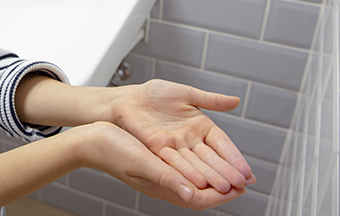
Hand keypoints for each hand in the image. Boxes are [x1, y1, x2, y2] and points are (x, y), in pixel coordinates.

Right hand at [78, 122, 245, 210]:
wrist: (91, 140)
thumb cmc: (112, 150)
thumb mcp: (142, 162)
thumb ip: (167, 178)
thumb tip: (193, 194)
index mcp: (162, 187)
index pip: (201, 198)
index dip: (224, 194)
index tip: (243, 185)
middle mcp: (165, 183)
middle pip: (203, 191)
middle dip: (227, 185)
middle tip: (248, 177)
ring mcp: (162, 174)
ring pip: (197, 179)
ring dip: (216, 174)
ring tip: (234, 168)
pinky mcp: (158, 162)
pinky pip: (186, 167)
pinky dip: (202, 163)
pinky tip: (208, 156)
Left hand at [107, 79, 254, 192]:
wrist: (127, 100)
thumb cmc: (154, 95)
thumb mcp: (186, 93)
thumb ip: (210, 100)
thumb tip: (236, 101)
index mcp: (200, 126)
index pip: (222, 143)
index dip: (234, 156)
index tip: (247, 170)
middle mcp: (190, 139)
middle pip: (211, 158)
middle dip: (226, 171)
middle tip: (241, 185)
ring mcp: (175, 146)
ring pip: (196, 164)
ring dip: (210, 176)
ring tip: (225, 189)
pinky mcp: (158, 149)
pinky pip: (175, 162)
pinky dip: (187, 172)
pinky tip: (199, 183)